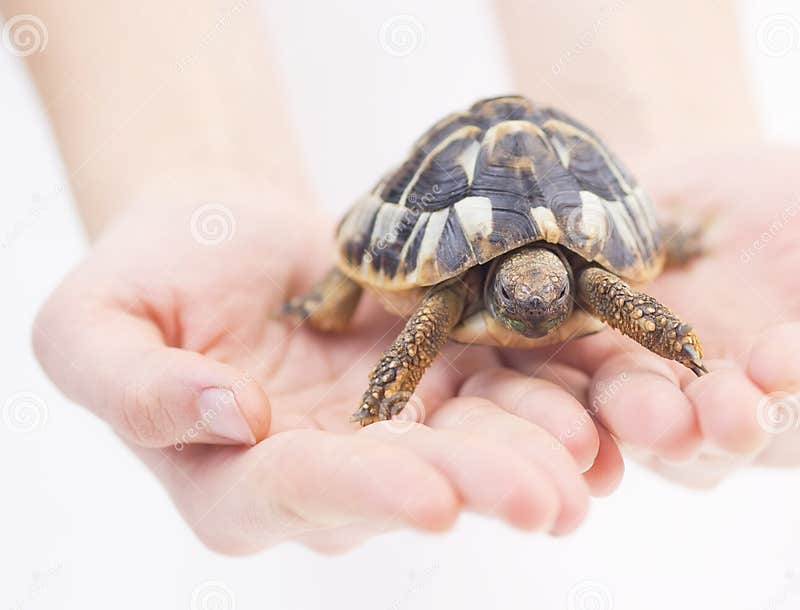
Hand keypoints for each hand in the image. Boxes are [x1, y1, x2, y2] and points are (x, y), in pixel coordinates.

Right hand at [32, 194, 611, 553]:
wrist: (221, 236)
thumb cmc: (148, 276)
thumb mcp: (92, 328)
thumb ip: (135, 388)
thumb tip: (228, 418)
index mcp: (238, 478)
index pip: (303, 493)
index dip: (367, 498)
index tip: (432, 500)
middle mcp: (329, 471)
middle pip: (410, 480)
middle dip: (480, 485)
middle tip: (552, 500)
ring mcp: (394, 427)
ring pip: (471, 440)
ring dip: (535, 448)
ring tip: (593, 453)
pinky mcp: (443, 375)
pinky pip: (501, 385)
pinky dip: (552, 392)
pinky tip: (602, 405)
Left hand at [508, 146, 799, 486]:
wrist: (672, 186)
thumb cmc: (777, 202)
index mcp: (794, 388)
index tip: (799, 355)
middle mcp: (713, 414)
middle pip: (718, 442)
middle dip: (722, 426)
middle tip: (725, 410)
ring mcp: (635, 398)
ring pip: (635, 433)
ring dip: (638, 425)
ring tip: (640, 407)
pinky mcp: (567, 370)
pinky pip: (558, 397)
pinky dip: (556, 401)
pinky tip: (554, 391)